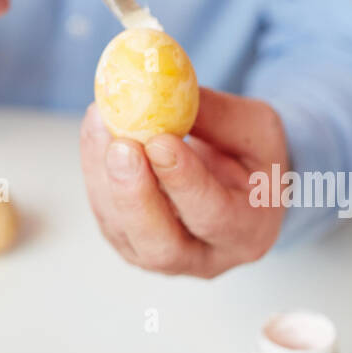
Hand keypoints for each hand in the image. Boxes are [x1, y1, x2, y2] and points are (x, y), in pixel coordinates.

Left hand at [79, 88, 286, 277]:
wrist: (239, 180)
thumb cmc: (252, 156)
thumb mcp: (255, 127)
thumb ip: (215, 115)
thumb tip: (163, 95)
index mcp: (248, 232)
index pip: (214, 216)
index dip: (184, 181)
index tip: (160, 141)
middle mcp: (205, 257)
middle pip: (162, 248)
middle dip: (135, 197)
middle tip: (121, 148)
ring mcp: (163, 257)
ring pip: (123, 231)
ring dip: (105, 176)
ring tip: (102, 122)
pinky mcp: (131, 243)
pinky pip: (105, 214)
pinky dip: (95, 170)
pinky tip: (98, 129)